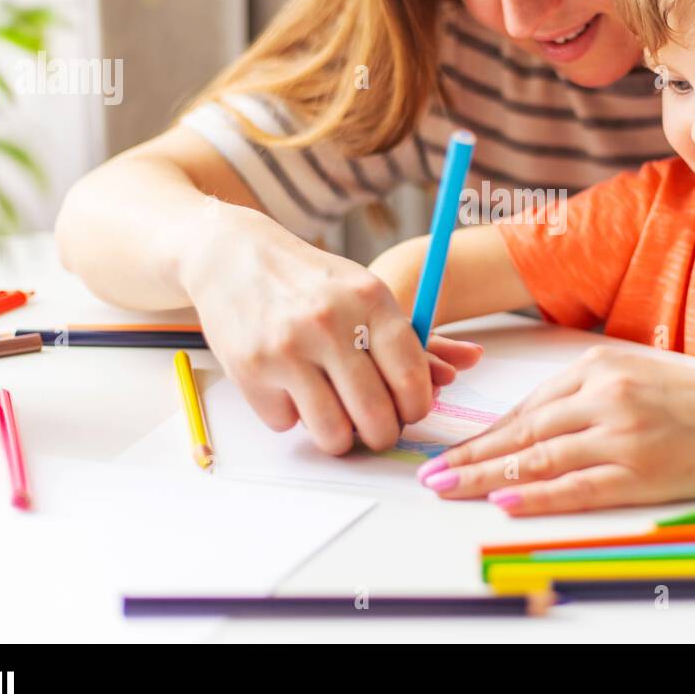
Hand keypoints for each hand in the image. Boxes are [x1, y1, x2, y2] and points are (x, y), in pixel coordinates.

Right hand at [180, 206, 481, 452]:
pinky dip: (291, 416)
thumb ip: (410, 338)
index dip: (416, 407)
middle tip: (376, 429)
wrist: (233, 256)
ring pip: (333, 432)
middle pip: (376, 416)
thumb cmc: (312, 284)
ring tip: (336, 418)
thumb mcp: (364, 294)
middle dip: (381, 434)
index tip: (410, 412)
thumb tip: (462, 370)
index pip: (411, 377)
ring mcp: (288, 348)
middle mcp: (330, 323)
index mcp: (370, 300)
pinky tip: (288, 387)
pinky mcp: (251, 369)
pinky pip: (287, 424)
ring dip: (338, 437)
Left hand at [416, 345, 694, 513]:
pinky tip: (505, 501)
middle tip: (430, 473)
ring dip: (487, 477)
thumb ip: (589, 395)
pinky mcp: (643, 470)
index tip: (452, 451)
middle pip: (522, 431)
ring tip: (448, 489)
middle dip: (471, 456)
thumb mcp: (639, 375)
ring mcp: (623, 433)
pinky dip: (538, 496)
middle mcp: (606, 394)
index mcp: (600, 365)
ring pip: (539, 458)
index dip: (484, 433)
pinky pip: (578, 487)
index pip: (527, 406)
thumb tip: (534, 429)